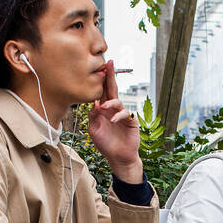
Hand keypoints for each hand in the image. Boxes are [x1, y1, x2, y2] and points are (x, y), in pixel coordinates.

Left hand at [88, 60, 141, 181]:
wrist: (118, 158)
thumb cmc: (106, 144)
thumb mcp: (93, 129)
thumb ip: (92, 116)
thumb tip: (94, 102)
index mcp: (103, 109)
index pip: (101, 91)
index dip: (100, 80)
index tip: (97, 67)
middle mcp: (113, 108)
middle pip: (112, 89)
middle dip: (110, 76)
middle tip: (109, 63)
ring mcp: (122, 114)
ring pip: (118, 101)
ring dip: (111, 102)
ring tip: (104, 107)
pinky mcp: (131, 121)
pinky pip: (125, 114)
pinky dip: (118, 116)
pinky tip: (112, 120)